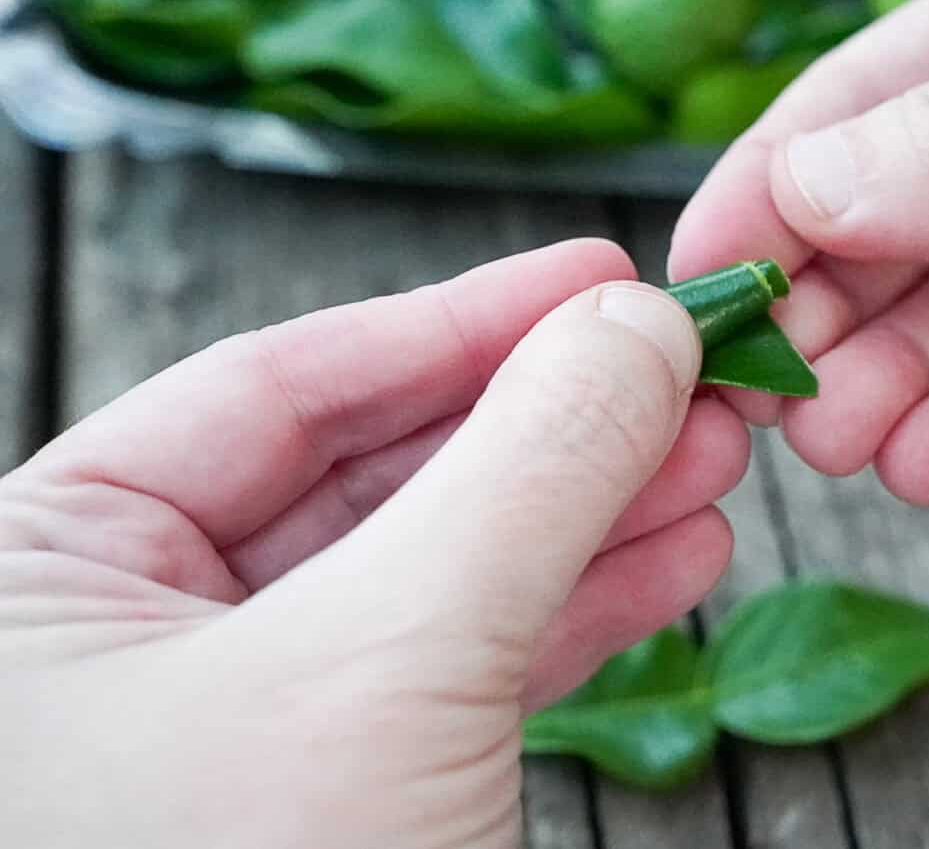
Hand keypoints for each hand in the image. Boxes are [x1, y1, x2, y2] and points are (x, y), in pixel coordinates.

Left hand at [1, 239, 744, 847]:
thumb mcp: (387, 667)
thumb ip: (521, 474)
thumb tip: (641, 325)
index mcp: (45, 570)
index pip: (283, 386)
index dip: (464, 319)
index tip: (603, 276)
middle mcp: (125, 635)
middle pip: (381, 470)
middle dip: (553, 421)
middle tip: (694, 365)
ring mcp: (237, 722)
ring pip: (440, 570)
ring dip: (590, 512)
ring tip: (718, 457)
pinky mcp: (334, 796)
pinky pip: (463, 668)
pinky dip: (577, 613)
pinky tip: (676, 560)